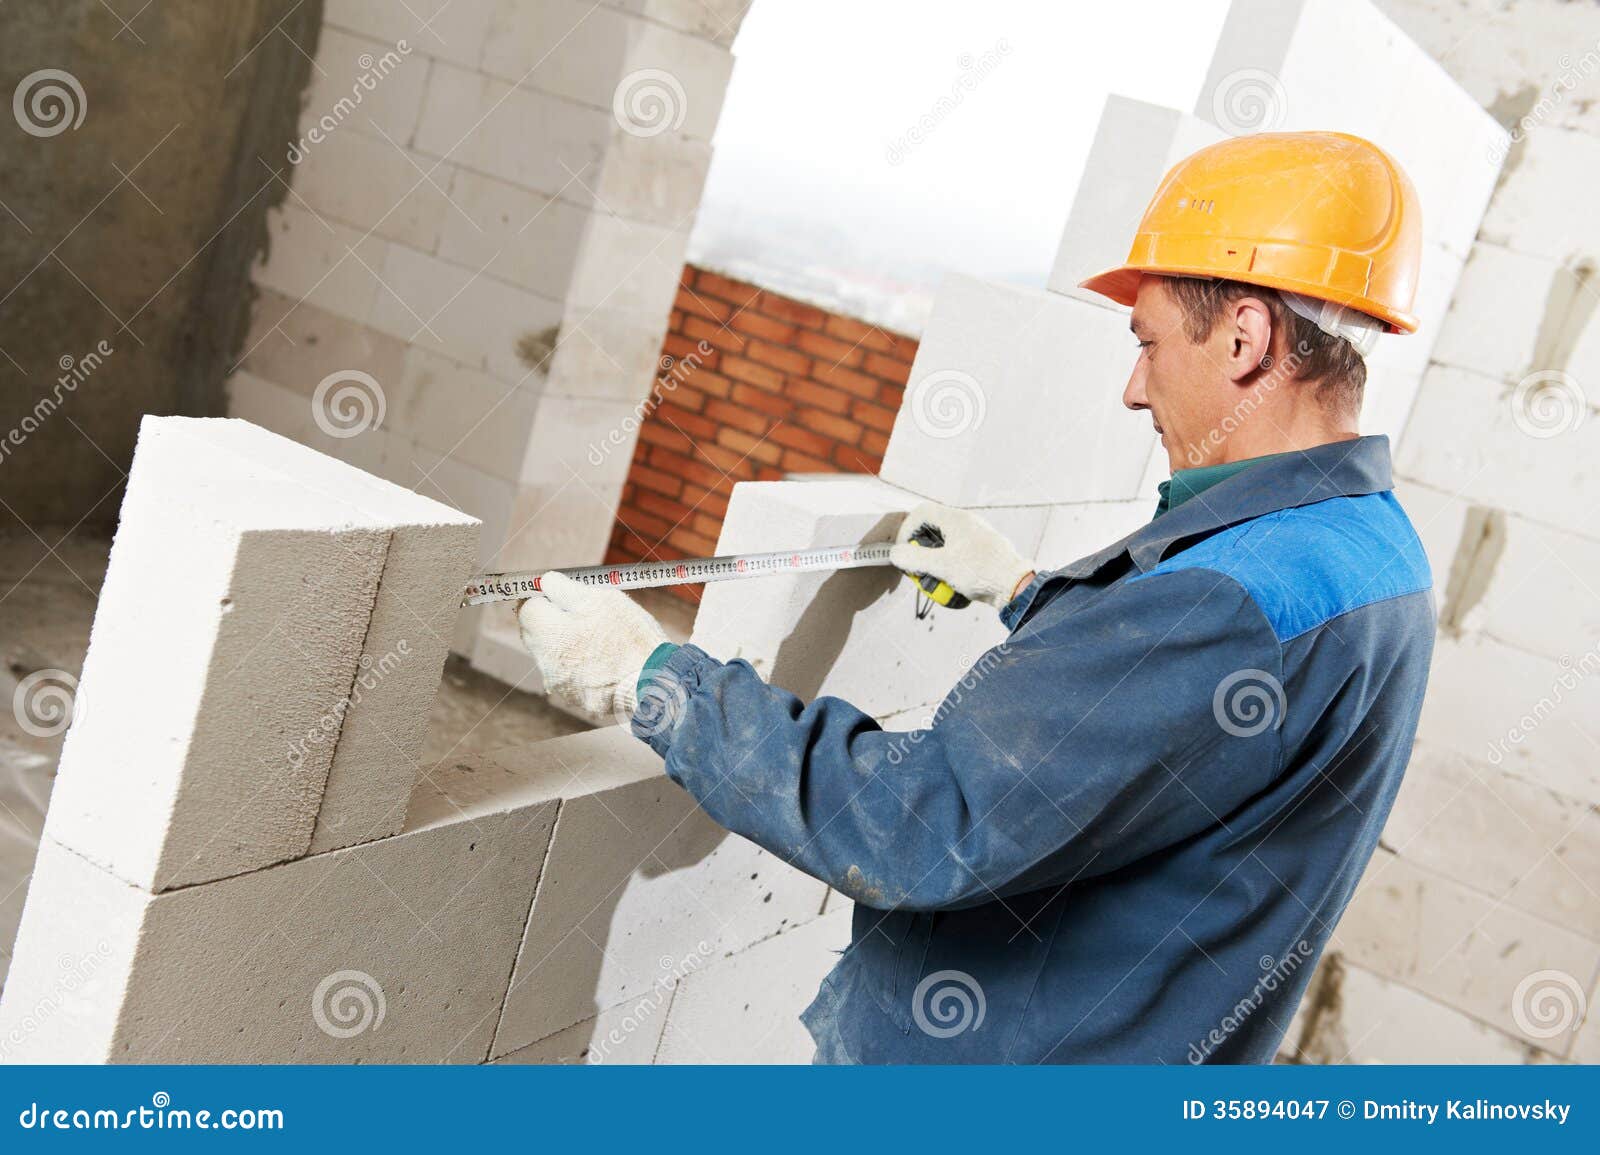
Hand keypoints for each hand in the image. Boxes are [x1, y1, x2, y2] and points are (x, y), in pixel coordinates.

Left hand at [517, 573, 668, 721]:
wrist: (652, 684)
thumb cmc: (627, 638)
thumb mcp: (599, 600)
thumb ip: (565, 588)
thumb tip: (546, 583)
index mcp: (547, 633)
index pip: (526, 608)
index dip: (544, 598)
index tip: (563, 596)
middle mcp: (545, 662)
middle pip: (536, 633)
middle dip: (553, 621)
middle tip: (586, 616)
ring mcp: (559, 684)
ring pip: (553, 655)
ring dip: (568, 645)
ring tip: (602, 641)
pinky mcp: (575, 699)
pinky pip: (570, 675)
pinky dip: (581, 666)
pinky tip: (606, 662)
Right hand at [889, 502, 1033, 608]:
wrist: (1014, 586)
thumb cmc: (982, 572)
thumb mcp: (942, 566)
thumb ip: (914, 558)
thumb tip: (896, 553)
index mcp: (956, 520)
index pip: (921, 513)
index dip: (906, 530)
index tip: (904, 550)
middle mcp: (966, 524)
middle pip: (931, 529)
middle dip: (920, 551)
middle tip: (917, 568)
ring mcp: (974, 537)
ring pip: (943, 544)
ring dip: (933, 563)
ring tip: (935, 580)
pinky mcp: (980, 552)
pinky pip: (956, 555)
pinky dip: (948, 568)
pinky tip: (951, 584)